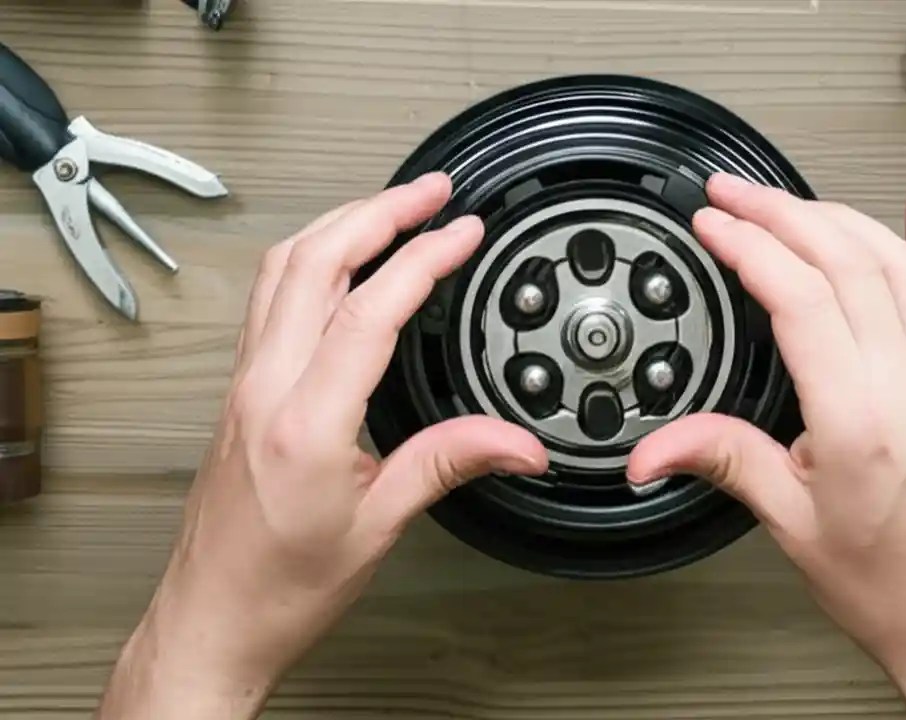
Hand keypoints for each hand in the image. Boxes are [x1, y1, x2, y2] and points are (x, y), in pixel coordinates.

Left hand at [97, 174, 548, 719]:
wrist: (213, 618)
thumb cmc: (279, 585)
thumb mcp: (380, 524)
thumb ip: (450, 463)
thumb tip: (517, 443)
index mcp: (304, 419)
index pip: (368, 309)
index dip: (422, 257)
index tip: (462, 231)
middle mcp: (264, 387)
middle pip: (313, 261)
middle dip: (378, 210)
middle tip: (431, 190)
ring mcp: (243, 383)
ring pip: (281, 270)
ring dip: (338, 223)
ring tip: (390, 206)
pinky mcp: (238, 391)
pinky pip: (268, 299)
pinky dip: (310, 258)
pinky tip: (338, 262)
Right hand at [629, 174, 905, 718]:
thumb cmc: (886, 580)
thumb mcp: (788, 521)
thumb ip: (722, 461)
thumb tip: (649, 450)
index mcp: (859, 414)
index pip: (799, 296)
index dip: (748, 247)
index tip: (710, 223)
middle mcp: (905, 380)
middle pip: (845, 259)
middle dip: (780, 212)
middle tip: (729, 191)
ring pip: (891, 262)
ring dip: (835, 216)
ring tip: (785, 196)